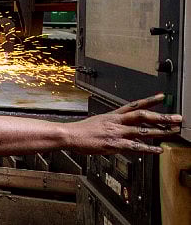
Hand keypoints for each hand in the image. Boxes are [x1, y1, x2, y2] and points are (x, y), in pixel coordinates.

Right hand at [66, 94, 181, 153]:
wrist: (69, 135)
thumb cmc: (82, 131)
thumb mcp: (99, 123)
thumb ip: (114, 126)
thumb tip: (127, 132)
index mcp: (113, 115)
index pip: (134, 105)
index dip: (149, 101)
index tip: (162, 97)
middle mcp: (116, 122)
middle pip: (142, 116)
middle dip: (161, 116)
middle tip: (177, 117)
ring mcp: (116, 132)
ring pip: (142, 130)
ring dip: (160, 131)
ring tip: (174, 131)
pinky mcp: (114, 144)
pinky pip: (135, 146)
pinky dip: (148, 148)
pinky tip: (158, 150)